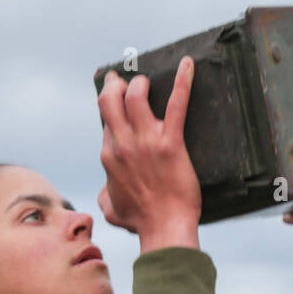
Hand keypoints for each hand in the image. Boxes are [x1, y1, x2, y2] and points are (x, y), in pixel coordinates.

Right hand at [97, 57, 200, 251]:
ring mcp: (146, 142)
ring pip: (137, 95)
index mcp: (110, 157)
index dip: (112, 108)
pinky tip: (187, 65)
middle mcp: (123, 145)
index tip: (118, 102)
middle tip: (124, 81)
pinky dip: (182, 82)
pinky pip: (176, 104)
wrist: (165, 229)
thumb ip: (105, 194)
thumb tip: (106, 188)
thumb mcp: (111, 210)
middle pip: (111, 99)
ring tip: (148, 82)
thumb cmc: (141, 222)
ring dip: (142, 83)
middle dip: (116, 85)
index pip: (107, 121)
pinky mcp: (171, 143)